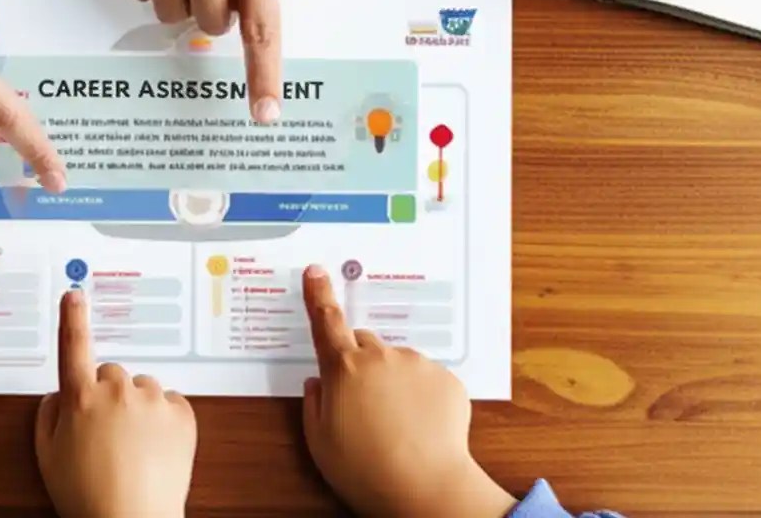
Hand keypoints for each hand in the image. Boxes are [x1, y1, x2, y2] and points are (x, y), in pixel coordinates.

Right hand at [35, 291, 196, 517]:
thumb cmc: (85, 496)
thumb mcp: (47, 457)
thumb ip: (47, 415)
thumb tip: (58, 394)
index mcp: (80, 397)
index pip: (73, 346)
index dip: (73, 317)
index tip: (74, 294)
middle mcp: (117, 390)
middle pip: (111, 374)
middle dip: (108, 394)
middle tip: (106, 433)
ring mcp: (153, 400)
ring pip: (142, 389)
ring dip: (137, 407)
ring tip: (132, 448)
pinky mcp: (182, 414)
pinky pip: (170, 404)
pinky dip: (163, 420)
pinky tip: (154, 449)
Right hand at [300, 266, 515, 517]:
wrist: (425, 488)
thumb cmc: (364, 470)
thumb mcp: (319, 441)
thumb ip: (314, 403)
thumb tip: (318, 384)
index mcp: (343, 369)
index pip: (326, 321)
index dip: (319, 294)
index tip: (316, 272)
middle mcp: (380, 357)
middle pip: (363, 345)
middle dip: (359, 363)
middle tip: (361, 402)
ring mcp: (417, 364)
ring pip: (397, 364)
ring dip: (392, 382)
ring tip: (395, 423)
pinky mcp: (446, 379)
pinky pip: (426, 379)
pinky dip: (421, 396)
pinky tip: (419, 425)